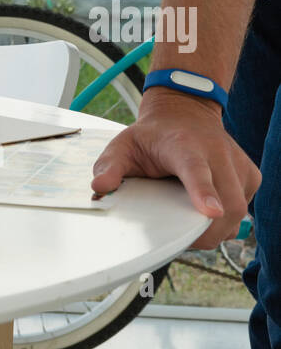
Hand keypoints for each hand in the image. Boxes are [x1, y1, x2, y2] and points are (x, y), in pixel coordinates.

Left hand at [90, 89, 260, 248]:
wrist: (185, 110)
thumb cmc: (154, 134)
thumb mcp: (124, 144)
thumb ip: (110, 166)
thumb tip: (99, 188)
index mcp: (183, 145)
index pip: (197, 170)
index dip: (204, 192)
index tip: (211, 211)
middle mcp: (216, 151)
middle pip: (228, 203)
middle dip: (208, 232)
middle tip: (184, 238)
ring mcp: (237, 162)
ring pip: (239, 211)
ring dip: (218, 229)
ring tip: (192, 220)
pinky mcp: (250, 174)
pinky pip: (245, 207)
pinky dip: (228, 218)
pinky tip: (208, 207)